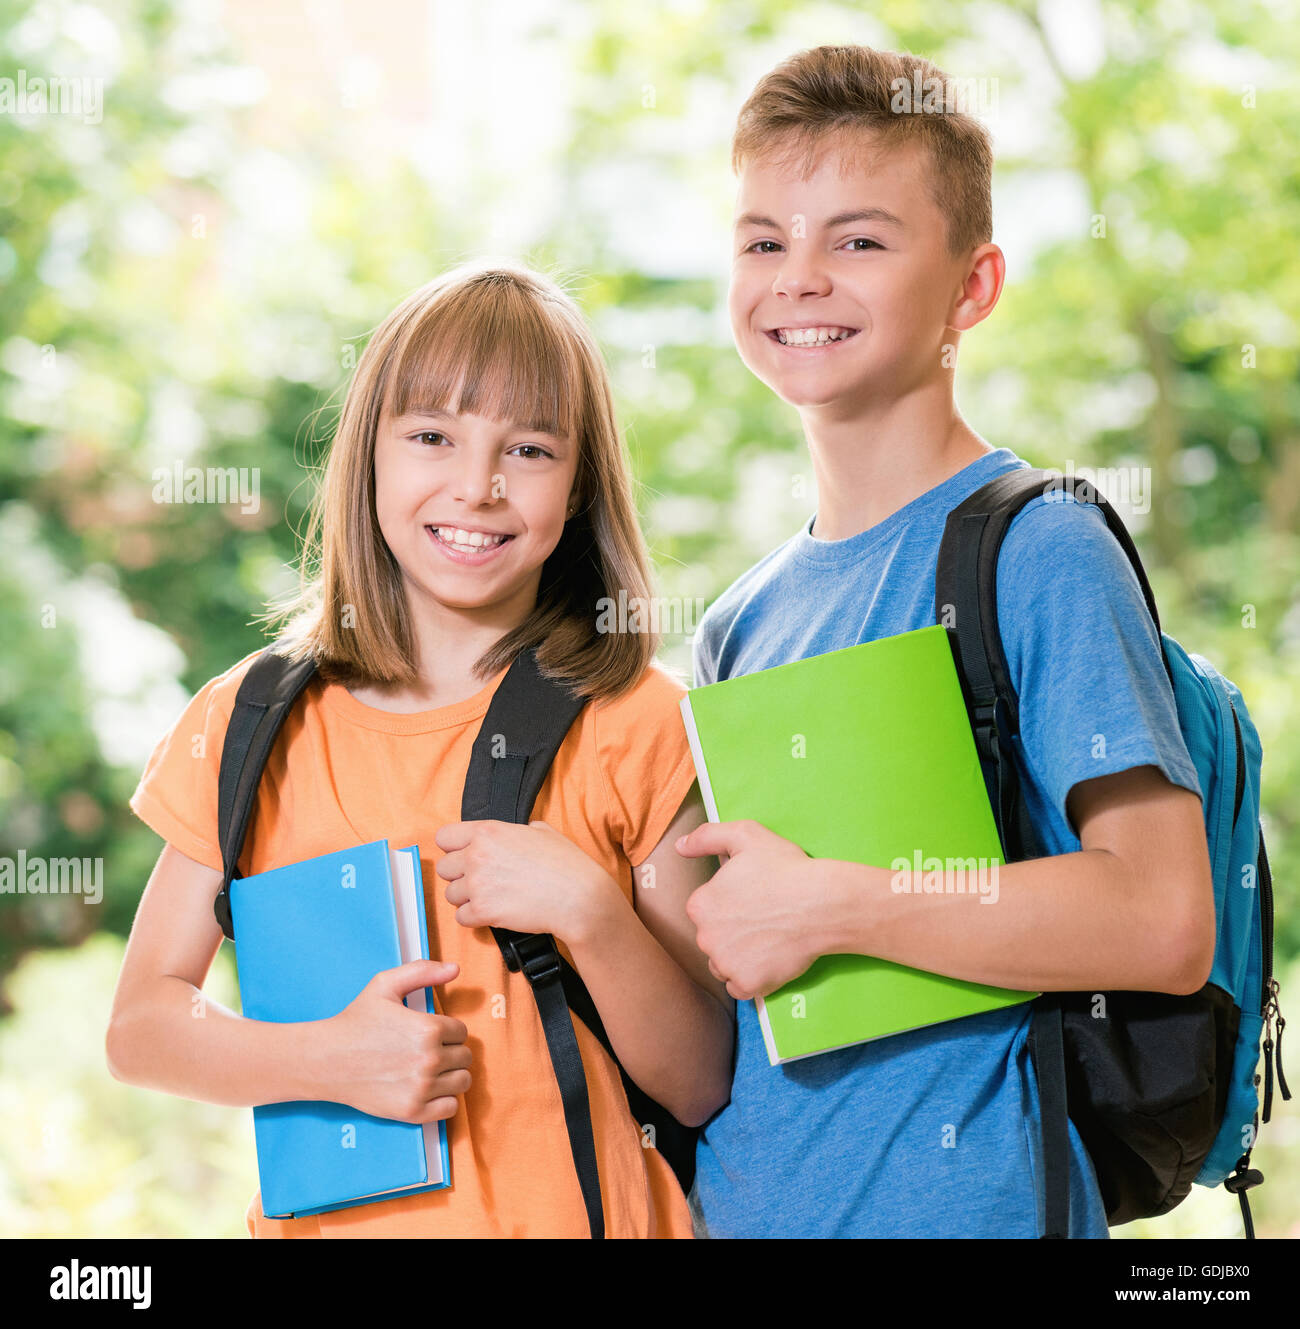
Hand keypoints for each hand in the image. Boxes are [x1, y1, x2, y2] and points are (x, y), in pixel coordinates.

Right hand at [323, 959, 470, 1123]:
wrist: (325, 1060)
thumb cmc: (355, 1021)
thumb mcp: (385, 985)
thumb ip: (423, 971)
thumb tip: (455, 969)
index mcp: (429, 1029)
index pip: (462, 1032)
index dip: (447, 1030)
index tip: (429, 1033)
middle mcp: (429, 1059)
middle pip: (465, 1057)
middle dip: (450, 1052)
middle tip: (426, 1051)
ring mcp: (421, 1088)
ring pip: (462, 1082)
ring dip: (451, 1075)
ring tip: (429, 1069)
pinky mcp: (412, 1112)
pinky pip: (450, 1108)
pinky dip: (444, 1100)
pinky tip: (427, 1089)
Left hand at [434, 819, 619, 944]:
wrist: (579, 897)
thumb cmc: (566, 864)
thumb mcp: (542, 831)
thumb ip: (518, 830)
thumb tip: (518, 833)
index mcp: (488, 831)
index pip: (444, 837)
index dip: (453, 848)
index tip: (464, 857)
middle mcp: (477, 855)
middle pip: (444, 868)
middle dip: (459, 876)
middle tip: (482, 881)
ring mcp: (477, 884)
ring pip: (451, 895)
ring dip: (467, 899)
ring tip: (492, 899)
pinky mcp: (482, 911)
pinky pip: (461, 918)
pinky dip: (475, 919)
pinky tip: (494, 913)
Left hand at [676, 820, 825, 1000]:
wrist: (822, 904)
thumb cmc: (786, 868)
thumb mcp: (745, 835)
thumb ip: (707, 837)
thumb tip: (680, 846)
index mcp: (700, 905)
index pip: (704, 911)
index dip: (728, 904)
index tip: (751, 898)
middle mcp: (705, 938)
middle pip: (712, 939)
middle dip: (731, 932)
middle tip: (763, 918)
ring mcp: (726, 964)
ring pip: (723, 965)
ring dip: (738, 957)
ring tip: (767, 939)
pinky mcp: (748, 984)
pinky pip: (739, 988)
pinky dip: (751, 980)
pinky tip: (769, 960)